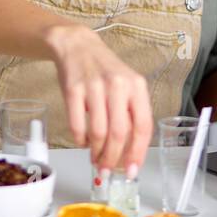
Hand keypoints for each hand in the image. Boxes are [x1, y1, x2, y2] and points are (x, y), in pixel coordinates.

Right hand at [45, 25, 152, 177]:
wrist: (78, 46)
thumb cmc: (104, 70)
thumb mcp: (126, 86)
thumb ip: (131, 114)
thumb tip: (130, 153)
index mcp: (136, 86)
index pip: (143, 126)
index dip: (138, 152)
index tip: (132, 169)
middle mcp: (118, 85)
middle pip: (119, 133)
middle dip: (114, 158)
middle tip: (108, 170)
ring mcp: (94, 87)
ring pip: (99, 132)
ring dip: (96, 152)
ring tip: (95, 159)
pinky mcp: (73, 89)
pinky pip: (77, 124)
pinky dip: (80, 140)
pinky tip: (82, 142)